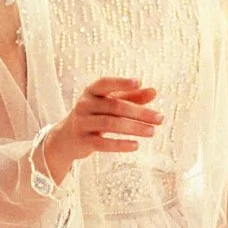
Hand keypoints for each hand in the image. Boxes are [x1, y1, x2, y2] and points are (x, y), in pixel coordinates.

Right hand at [43, 77, 161, 179]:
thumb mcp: (110, 104)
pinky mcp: (83, 141)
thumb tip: (154, 91)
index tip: (138, 82)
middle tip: (160, 119)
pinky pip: (103, 143)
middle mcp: (84, 105)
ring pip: (111, 124)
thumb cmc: (95, 116)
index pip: (105, 83)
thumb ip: (131, 97)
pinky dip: (121, 145)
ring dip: (134, 128)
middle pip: (115, 106)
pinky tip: (136, 145)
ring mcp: (82, 123)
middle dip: (140, 112)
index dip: (121, 82)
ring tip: (152, 132)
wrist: (66, 138)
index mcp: (91, 92)